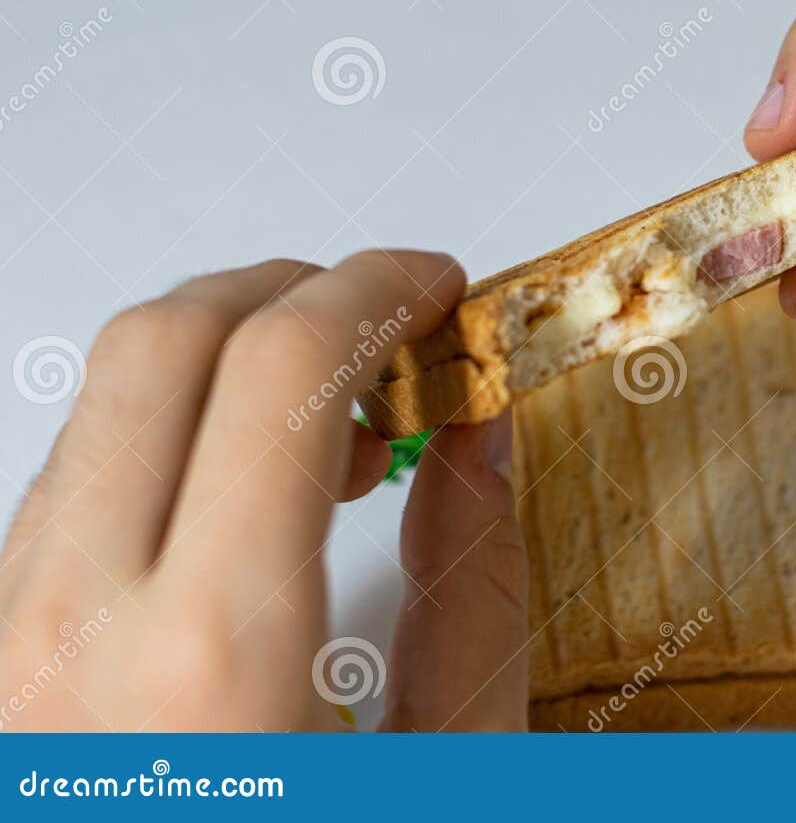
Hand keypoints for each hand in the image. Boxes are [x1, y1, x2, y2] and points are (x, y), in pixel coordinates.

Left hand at [0, 252, 529, 730]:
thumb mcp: (441, 774)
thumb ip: (470, 601)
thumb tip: (477, 444)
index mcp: (212, 655)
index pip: (282, 365)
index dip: (379, 291)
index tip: (436, 291)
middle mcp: (78, 628)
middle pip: (163, 343)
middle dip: (294, 293)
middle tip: (388, 321)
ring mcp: (10, 639)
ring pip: (98, 404)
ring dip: (224, 369)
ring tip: (334, 433)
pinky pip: (66, 490)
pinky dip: (167, 446)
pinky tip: (247, 506)